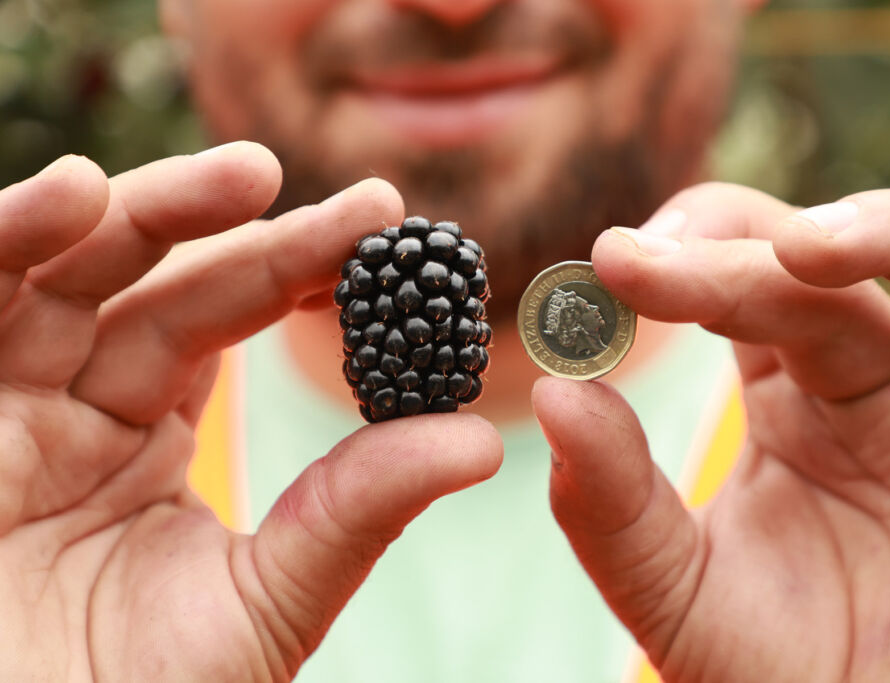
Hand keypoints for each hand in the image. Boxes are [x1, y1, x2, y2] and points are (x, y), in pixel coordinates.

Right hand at [0, 145, 500, 679]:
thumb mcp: (265, 598)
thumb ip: (356, 511)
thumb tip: (480, 440)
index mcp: (147, 434)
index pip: (227, 317)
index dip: (301, 263)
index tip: (387, 221)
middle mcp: (75, 403)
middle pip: (154, 280)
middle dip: (236, 223)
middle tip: (336, 190)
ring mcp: (5, 404)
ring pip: (65, 273)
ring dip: (139, 212)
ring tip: (239, 176)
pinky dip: (11, 242)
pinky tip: (73, 192)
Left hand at [533, 183, 889, 680]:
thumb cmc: (787, 674)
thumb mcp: (674, 586)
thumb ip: (610, 501)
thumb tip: (553, 392)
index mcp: (792, 405)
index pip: (733, 293)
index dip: (668, 270)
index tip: (592, 277)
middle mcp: (873, 384)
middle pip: (801, 274)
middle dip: (713, 258)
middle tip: (627, 262)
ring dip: (844, 225)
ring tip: (762, 246)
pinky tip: (827, 250)